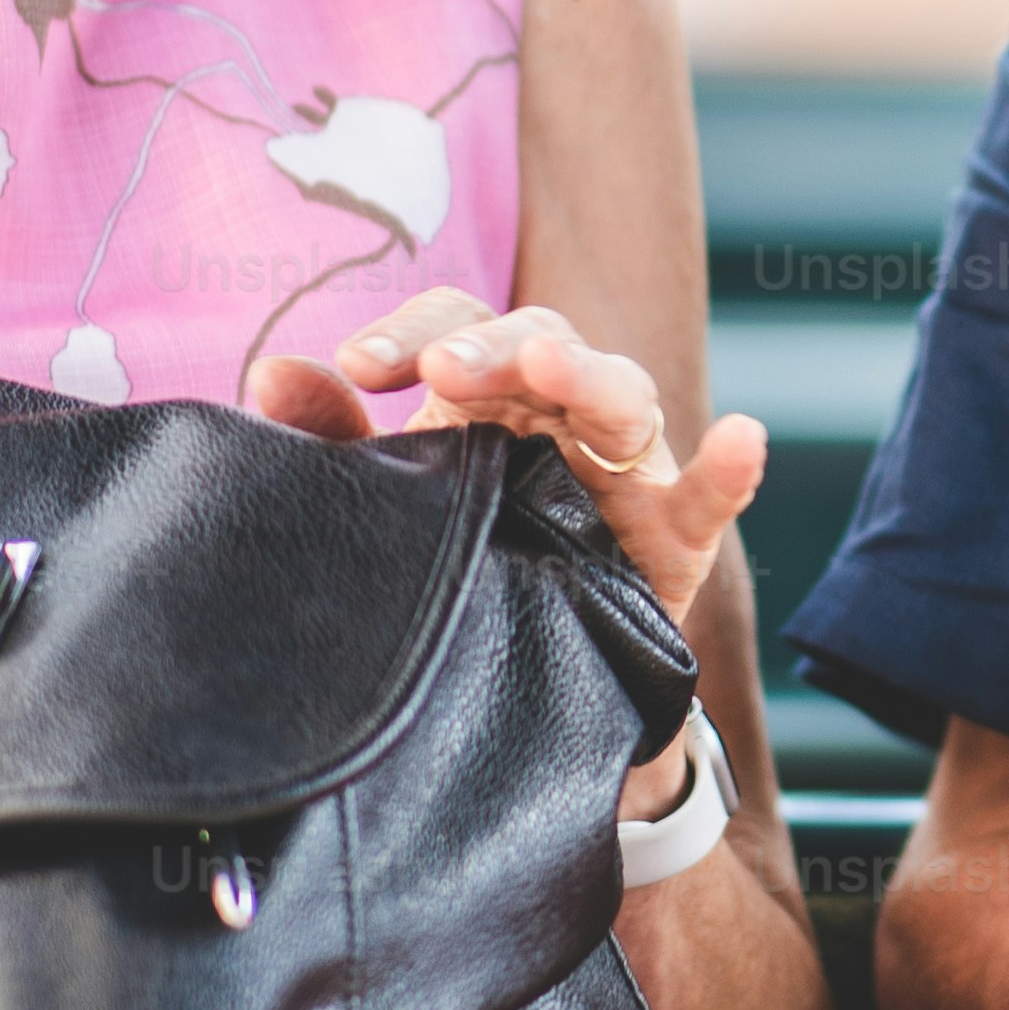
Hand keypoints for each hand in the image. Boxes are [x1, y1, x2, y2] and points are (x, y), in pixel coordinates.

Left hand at [246, 288, 764, 624]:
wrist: (519, 681)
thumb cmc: (455, 559)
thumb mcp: (392, 497)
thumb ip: (332, 441)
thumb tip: (266, 375)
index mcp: (487, 392)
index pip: (456, 328)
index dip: (410, 332)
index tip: (357, 367)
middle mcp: (561, 412)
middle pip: (541, 344)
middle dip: (491, 346)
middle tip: (443, 370)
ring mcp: (624, 469)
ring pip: (622, 397)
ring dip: (587, 374)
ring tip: (549, 366)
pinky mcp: (674, 538)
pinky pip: (709, 501)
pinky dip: (728, 471)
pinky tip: (742, 438)